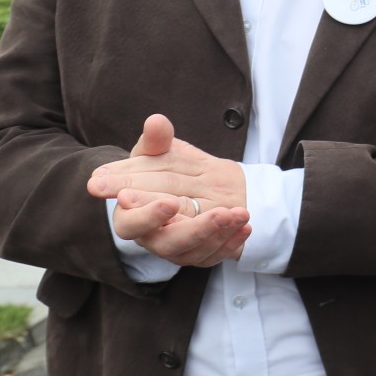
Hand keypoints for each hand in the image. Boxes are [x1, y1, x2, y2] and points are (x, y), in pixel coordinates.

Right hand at [91, 115, 250, 266]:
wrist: (203, 189)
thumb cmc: (168, 174)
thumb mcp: (162, 154)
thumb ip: (157, 141)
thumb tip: (156, 121)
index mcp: (134, 215)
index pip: (130, 222)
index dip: (142, 214)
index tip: (152, 201)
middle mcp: (154, 237)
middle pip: (162, 241)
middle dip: (182, 227)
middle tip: (179, 205)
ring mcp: (180, 249)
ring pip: (193, 249)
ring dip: (212, 231)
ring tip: (233, 213)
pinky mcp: (203, 254)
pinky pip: (218, 253)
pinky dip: (232, 240)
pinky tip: (245, 225)